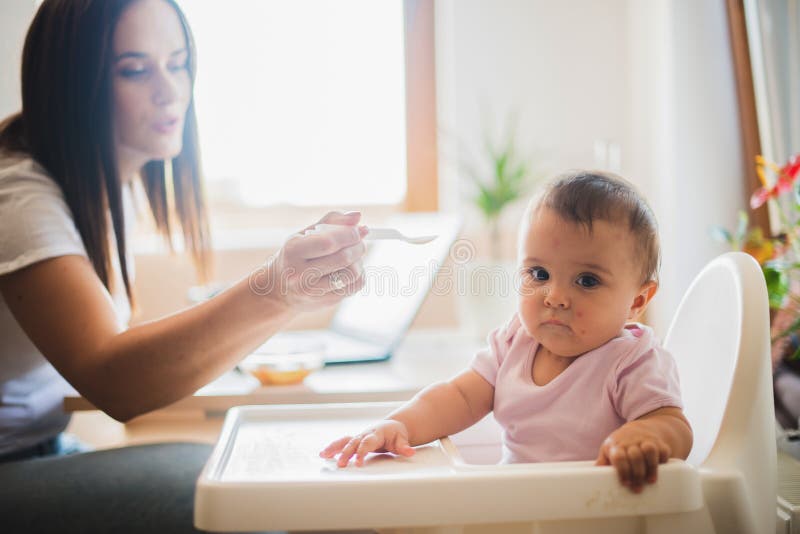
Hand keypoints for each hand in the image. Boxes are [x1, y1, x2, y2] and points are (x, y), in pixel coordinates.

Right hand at [251, 211, 367, 310]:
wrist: (280, 289)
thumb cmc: (296, 255)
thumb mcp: (305, 233)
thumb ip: (332, 221)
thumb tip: (357, 216)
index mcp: (293, 251)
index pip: (328, 242)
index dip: (349, 234)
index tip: (359, 229)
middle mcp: (300, 274)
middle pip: (343, 258)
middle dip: (358, 246)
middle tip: (359, 241)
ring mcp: (313, 292)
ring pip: (352, 274)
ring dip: (359, 261)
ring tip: (351, 255)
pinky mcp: (326, 302)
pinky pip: (355, 286)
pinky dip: (359, 274)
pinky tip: (349, 268)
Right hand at [319, 420, 414, 466]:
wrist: (392, 426)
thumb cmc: (397, 434)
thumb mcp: (403, 439)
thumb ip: (404, 447)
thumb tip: (410, 452)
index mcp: (377, 433)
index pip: (368, 443)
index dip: (362, 452)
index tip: (358, 463)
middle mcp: (366, 433)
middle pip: (354, 443)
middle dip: (347, 453)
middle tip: (341, 465)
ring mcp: (359, 436)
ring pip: (345, 441)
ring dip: (335, 448)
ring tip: (324, 455)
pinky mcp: (356, 439)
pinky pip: (343, 442)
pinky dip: (333, 447)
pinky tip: (323, 454)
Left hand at [595, 423, 670, 492]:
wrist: (638, 429)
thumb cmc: (620, 444)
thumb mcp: (608, 450)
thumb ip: (603, 463)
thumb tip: (593, 478)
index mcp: (616, 445)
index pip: (619, 457)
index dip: (622, 471)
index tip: (625, 484)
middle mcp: (631, 441)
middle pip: (635, 456)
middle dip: (637, 474)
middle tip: (637, 489)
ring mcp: (646, 440)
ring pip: (649, 451)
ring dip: (651, 467)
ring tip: (650, 481)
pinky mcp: (659, 443)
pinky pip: (663, 451)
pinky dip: (663, 461)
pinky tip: (661, 470)